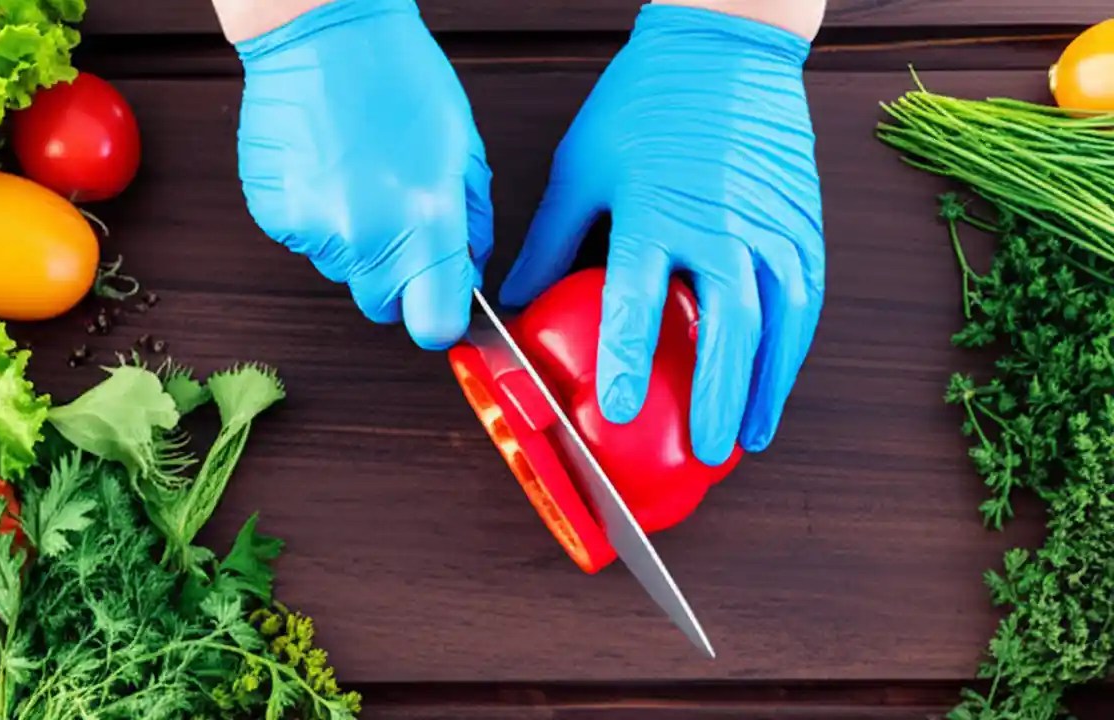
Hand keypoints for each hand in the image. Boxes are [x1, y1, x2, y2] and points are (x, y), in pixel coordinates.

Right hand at [231, 0, 492, 349]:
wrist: (322, 33)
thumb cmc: (398, 78)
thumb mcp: (463, 150)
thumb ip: (470, 224)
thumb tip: (464, 269)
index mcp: (425, 224)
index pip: (433, 326)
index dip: (438, 316)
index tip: (440, 299)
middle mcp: (367, 239)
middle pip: (383, 306)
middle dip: (397, 279)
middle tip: (401, 222)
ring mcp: (316, 231)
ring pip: (344, 272)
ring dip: (357, 243)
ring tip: (361, 179)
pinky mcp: (278, 218)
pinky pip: (308, 243)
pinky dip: (320, 218)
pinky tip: (329, 170)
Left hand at [499, 4, 823, 465]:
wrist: (723, 46)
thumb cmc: (646, 102)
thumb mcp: (582, 167)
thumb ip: (550, 240)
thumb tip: (518, 300)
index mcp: (656, 211)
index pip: (639, 303)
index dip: (629, 363)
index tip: (621, 412)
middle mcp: (721, 223)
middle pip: (727, 328)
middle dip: (718, 398)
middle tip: (709, 453)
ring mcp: (771, 223)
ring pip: (779, 322)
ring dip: (766, 385)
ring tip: (750, 435)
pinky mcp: (803, 220)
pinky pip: (806, 295)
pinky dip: (795, 345)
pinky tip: (778, 379)